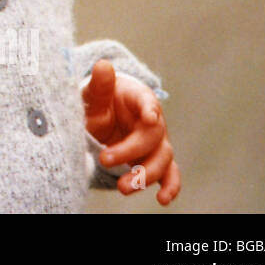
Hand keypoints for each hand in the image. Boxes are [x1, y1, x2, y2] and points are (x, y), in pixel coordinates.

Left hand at [82, 59, 179, 204]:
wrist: (103, 116)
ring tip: (124, 187)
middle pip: (152, 136)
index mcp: (139, 98)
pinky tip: (163, 199)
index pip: (147, 102)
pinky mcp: (155, 159)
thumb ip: (99, 84)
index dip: (149, 109)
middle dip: (130, 150)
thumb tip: (103, 65)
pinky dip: (170, 186)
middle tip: (105, 159)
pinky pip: (169, 174)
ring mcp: (157, 142)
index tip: (149, 117)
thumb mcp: (94, 93)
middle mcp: (154, 120)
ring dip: (146, 173)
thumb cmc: (99, 102)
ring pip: (162, 158)